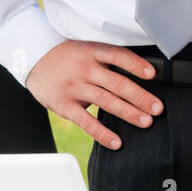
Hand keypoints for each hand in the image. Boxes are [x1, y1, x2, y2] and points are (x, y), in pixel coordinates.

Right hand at [25, 40, 162, 148]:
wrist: (33, 58)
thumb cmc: (67, 56)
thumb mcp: (86, 48)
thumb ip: (107, 60)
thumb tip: (138, 74)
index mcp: (92, 51)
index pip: (118, 56)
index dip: (136, 64)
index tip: (153, 74)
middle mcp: (85, 69)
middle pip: (117, 83)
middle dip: (140, 96)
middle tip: (157, 108)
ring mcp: (74, 87)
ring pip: (106, 102)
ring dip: (128, 113)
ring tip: (146, 122)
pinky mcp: (64, 105)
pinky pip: (86, 121)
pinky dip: (102, 133)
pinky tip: (116, 142)